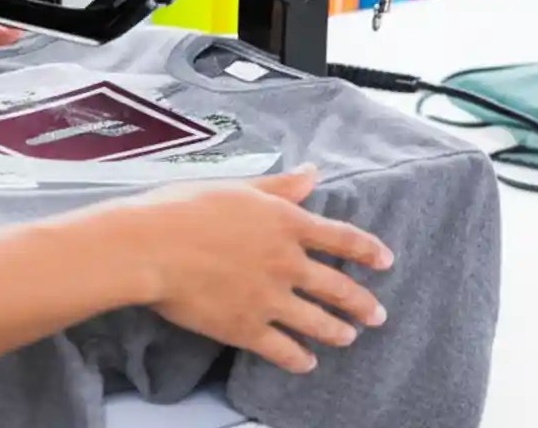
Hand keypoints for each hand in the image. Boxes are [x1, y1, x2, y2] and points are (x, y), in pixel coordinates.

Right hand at [120, 168, 393, 373]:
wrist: (150, 246)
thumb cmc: (182, 207)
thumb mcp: (237, 187)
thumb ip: (279, 187)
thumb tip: (312, 173)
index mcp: (286, 223)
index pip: (342, 238)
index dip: (368, 250)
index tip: (386, 261)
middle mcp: (287, 262)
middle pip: (338, 287)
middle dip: (362, 303)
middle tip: (376, 315)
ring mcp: (270, 299)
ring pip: (318, 322)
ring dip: (338, 332)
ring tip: (348, 338)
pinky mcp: (247, 328)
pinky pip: (283, 350)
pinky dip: (299, 359)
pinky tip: (307, 363)